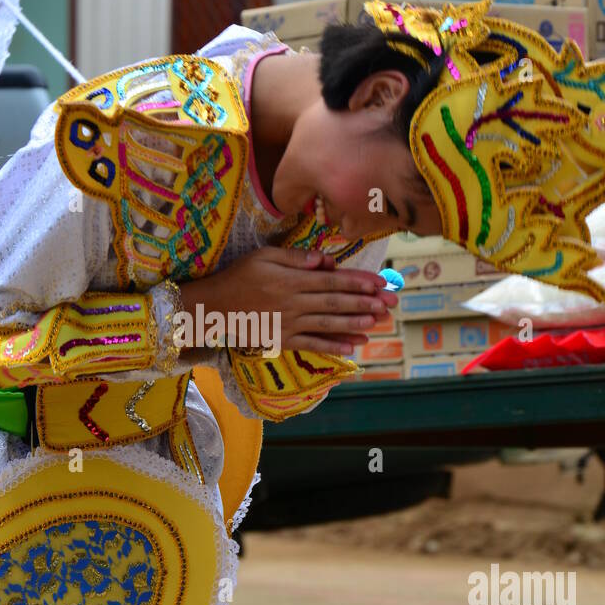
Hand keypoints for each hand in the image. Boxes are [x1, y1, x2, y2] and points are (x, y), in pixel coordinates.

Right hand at [180, 247, 397, 355]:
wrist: (215, 307)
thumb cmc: (239, 276)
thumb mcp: (264, 256)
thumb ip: (295, 257)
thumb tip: (325, 260)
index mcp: (291, 279)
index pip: (332, 280)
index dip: (359, 282)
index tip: (380, 283)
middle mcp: (294, 302)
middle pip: (335, 302)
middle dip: (365, 302)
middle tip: (389, 304)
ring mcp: (289, 324)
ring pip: (327, 323)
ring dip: (354, 323)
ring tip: (376, 322)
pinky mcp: (283, 340)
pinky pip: (312, 344)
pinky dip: (332, 347)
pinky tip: (352, 348)